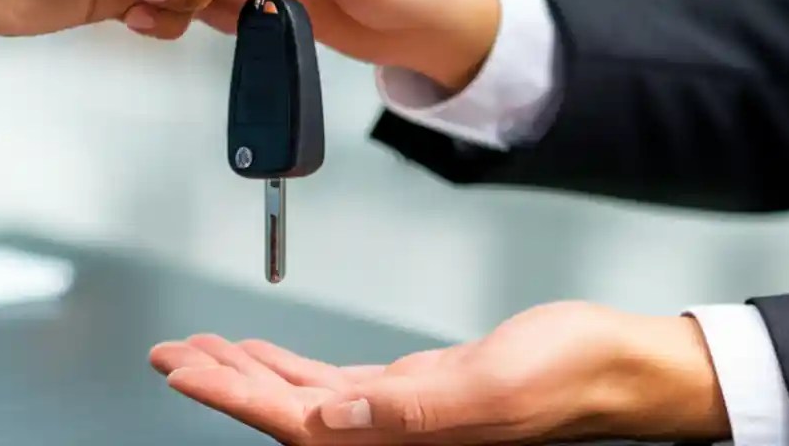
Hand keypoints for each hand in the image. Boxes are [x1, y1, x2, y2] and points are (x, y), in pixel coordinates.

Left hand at [150, 302, 729, 444]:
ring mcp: (399, 415)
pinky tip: (269, 357)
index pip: (294, 423)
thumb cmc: (570, 373)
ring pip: (304, 398)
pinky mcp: (412, 392)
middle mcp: (391, 435)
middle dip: (223, 382)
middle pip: (284, 413)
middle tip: (173, 354)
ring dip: (251, 373)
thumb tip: (330, 418)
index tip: (184, 372)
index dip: (232, 396)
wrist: (615, 365)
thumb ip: (407, 407)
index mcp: (402, 438)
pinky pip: (335, 384)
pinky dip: (294, 369)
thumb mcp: (491, 384)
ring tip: (204, 351)